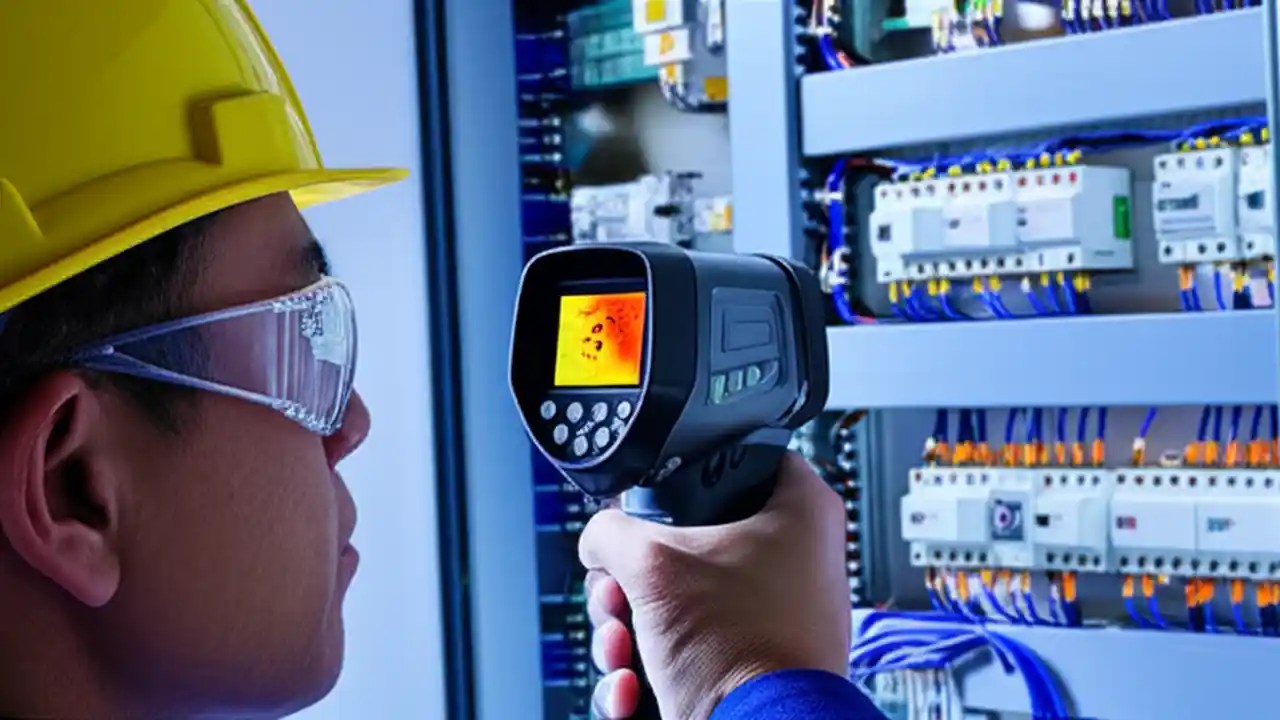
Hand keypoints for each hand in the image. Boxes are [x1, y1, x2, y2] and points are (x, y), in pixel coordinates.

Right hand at [579, 452, 851, 719]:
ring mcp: (777, 613)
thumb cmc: (738, 650)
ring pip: (680, 599)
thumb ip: (611, 532)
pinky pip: (689, 648)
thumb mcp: (651, 566)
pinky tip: (632, 686)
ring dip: (628, 628)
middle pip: (687, 541)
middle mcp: (797, 558)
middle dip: (630, 579)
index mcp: (800, 511)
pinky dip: (648, 668)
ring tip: (619, 646)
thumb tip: (600, 538)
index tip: (651, 504)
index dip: (682, 476)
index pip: (739, 455)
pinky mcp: (757, 661)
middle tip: (618, 593)